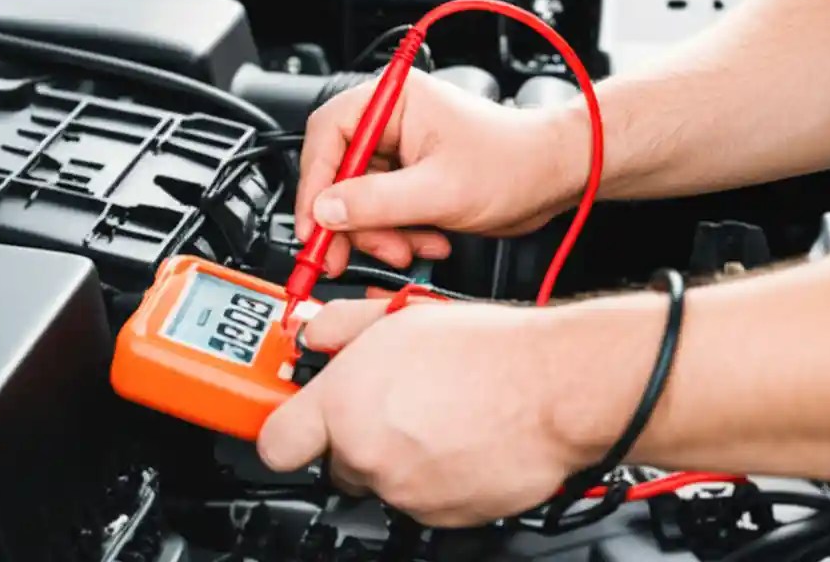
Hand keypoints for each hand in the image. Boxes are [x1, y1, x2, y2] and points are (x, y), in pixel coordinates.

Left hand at [256, 299, 611, 526]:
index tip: (295, 421)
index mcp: (344, 403)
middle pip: (332, 462)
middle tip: (390, 402)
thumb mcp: (401, 315)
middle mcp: (366, 452)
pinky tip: (457, 437)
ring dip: (396, 455)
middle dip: (353, 436)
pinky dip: (432, 476)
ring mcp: (404, 490)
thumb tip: (314, 333)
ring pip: (380, 480)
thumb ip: (341, 326)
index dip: (284, 431)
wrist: (555, 387)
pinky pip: (421, 499)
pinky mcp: (442, 515)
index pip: (274, 444)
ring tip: (435, 413)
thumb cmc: (489, 350)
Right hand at [296, 69, 580, 274]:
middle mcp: (391, 121)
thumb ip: (376, 202)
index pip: (329, 136)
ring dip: (379, 234)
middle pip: (338, 173)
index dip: (315, 184)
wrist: (556, 178)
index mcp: (393, 100)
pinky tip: (428, 241)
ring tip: (410, 248)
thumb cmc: (515, 163)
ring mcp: (400, 151)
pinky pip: (382, 212)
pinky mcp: (410, 179)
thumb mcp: (440, 190)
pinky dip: (398, 235)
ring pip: (358, 200)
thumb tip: (326, 211)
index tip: (314, 226)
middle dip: (347, 220)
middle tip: (341, 256)